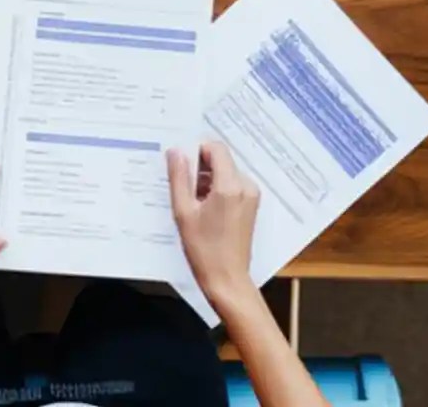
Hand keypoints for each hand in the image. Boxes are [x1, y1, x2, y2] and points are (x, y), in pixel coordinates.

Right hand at [167, 142, 260, 311]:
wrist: (227, 279)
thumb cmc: (203, 249)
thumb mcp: (183, 211)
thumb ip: (179, 178)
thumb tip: (175, 152)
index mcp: (230, 186)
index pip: (216, 148)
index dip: (196, 151)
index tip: (182, 166)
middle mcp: (246, 186)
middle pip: (222, 160)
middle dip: (201, 168)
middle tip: (184, 188)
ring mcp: (251, 195)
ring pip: (226, 172)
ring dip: (208, 180)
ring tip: (193, 203)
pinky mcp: (252, 204)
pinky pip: (233, 185)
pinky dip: (217, 189)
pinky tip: (204, 210)